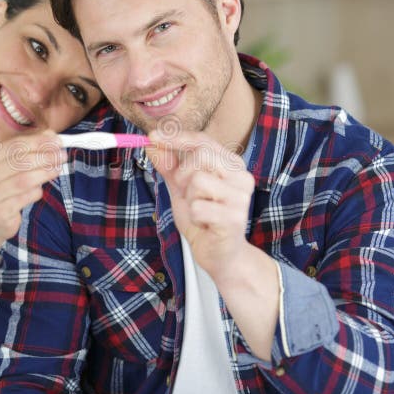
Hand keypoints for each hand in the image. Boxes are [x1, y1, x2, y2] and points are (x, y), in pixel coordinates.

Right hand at [0, 131, 66, 242]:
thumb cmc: (2, 188)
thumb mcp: (11, 167)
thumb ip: (29, 149)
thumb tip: (50, 134)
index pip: (14, 146)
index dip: (38, 142)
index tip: (57, 141)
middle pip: (19, 162)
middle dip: (44, 156)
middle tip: (61, 155)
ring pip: (23, 180)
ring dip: (44, 173)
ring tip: (57, 169)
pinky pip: (24, 198)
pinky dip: (36, 192)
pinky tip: (41, 189)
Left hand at [146, 130, 254, 281]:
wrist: (220, 255)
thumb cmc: (203, 218)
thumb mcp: (181, 189)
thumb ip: (169, 166)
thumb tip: (151, 143)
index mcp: (232, 165)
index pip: (202, 140)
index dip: (176, 137)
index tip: (152, 137)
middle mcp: (241, 177)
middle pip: (201, 154)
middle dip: (183, 174)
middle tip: (186, 194)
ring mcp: (240, 197)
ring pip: (198, 180)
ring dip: (189, 199)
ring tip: (200, 212)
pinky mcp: (234, 218)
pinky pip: (198, 207)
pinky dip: (193, 217)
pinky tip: (205, 225)